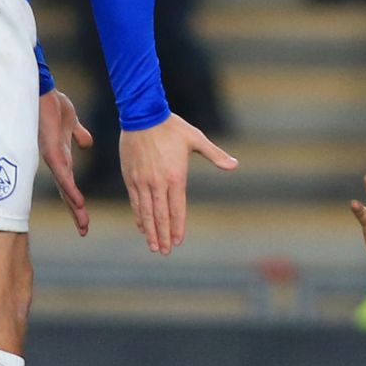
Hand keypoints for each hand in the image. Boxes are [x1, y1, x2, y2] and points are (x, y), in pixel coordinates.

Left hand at [38, 89, 93, 236]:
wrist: (43, 92)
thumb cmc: (54, 105)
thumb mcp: (72, 123)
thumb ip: (79, 135)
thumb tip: (87, 144)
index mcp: (61, 157)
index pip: (69, 184)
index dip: (75, 201)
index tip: (83, 218)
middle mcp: (56, 162)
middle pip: (66, 192)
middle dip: (75, 212)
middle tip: (84, 231)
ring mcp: (53, 158)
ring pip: (65, 188)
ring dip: (74, 207)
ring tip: (83, 224)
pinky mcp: (52, 152)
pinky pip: (63, 175)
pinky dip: (71, 190)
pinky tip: (78, 203)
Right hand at [119, 113, 236, 254]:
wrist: (142, 114)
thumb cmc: (171, 126)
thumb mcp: (196, 139)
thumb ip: (215, 155)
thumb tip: (235, 165)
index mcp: (176, 176)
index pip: (177, 209)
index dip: (177, 227)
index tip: (177, 242)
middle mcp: (158, 183)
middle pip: (161, 215)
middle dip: (162, 236)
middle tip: (164, 251)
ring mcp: (142, 181)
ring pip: (146, 212)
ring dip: (149, 231)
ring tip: (153, 246)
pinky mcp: (130, 177)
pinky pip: (135, 201)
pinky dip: (138, 216)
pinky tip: (141, 226)